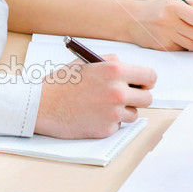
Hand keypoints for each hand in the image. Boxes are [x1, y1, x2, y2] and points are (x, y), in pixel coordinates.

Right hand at [34, 56, 155, 138]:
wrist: (42, 105)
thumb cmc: (62, 83)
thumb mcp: (87, 62)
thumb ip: (112, 63)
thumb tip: (132, 72)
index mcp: (114, 70)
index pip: (150, 77)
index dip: (147, 81)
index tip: (142, 84)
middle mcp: (117, 91)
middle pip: (148, 98)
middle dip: (138, 97)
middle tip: (125, 96)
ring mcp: (113, 112)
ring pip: (134, 113)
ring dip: (123, 110)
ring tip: (102, 104)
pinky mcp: (106, 129)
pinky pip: (118, 125)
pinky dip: (109, 121)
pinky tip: (93, 114)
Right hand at [126, 0, 192, 50]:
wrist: (132, 20)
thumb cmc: (158, 9)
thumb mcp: (176, 0)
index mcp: (173, 6)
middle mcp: (168, 21)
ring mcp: (165, 36)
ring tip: (187, 34)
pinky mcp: (163, 47)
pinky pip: (183, 50)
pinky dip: (183, 45)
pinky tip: (175, 37)